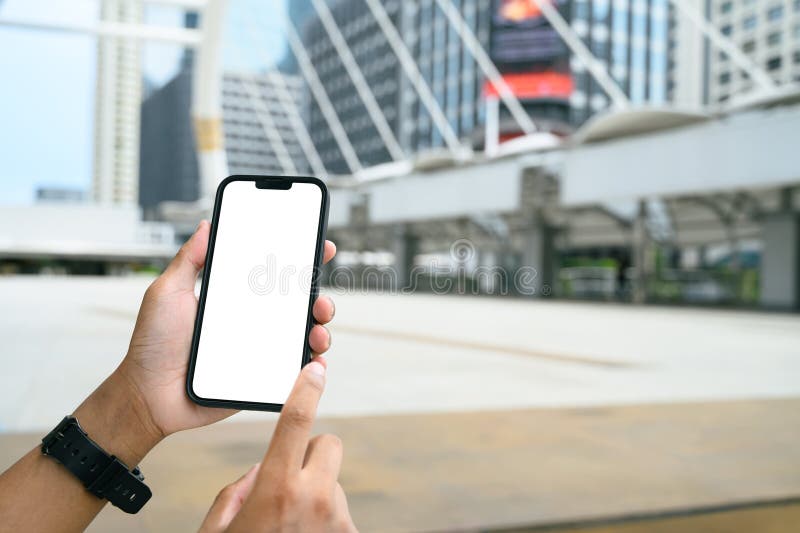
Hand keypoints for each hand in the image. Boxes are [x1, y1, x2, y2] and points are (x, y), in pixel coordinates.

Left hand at [113, 220, 337, 442]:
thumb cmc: (152, 345)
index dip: (300, 262)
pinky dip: (311, 366)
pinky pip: (294, 372)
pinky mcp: (260, 378)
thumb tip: (206, 225)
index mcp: (235, 300)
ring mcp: (259, 350)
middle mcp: (253, 323)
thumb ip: (188, 260)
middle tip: (319, 299)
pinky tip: (313, 361)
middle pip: (299, 306)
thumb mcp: (167, 293)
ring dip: (320, 330)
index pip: (275, 276)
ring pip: (303, 337)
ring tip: (317, 331)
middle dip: (320, 298)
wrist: (148, 395)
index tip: (318, 247)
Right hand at [198, 360, 356, 532]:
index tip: (315, 369)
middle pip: (328, 444)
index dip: (307, 389)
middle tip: (289, 481)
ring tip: (290, 524)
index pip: (297, 421)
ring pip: (332, 483)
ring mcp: (338, 521)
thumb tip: (260, 471)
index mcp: (277, 490)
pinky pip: (340, 514)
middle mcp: (314, 500)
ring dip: (315, 495)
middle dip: (311, 453)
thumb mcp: (216, 530)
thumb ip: (234, 492)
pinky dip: (324, 521)